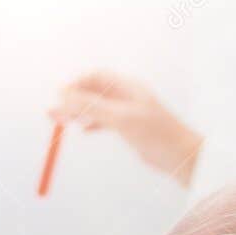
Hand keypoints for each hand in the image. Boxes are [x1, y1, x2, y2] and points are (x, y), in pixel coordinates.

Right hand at [49, 72, 204, 186]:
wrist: (182, 157)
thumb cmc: (156, 135)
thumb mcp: (120, 118)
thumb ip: (91, 106)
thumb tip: (64, 96)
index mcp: (129, 87)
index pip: (96, 77)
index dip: (76, 85)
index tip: (59, 98)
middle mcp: (129, 96)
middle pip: (94, 92)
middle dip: (73, 101)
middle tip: (53, 114)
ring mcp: (130, 113)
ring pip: (98, 108)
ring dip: (80, 114)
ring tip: (62, 122)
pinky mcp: (131, 129)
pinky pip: (106, 122)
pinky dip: (93, 125)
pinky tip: (83, 131)